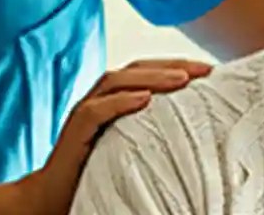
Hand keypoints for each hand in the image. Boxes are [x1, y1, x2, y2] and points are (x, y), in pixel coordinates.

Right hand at [17, 58, 212, 214]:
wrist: (52, 198)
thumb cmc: (95, 174)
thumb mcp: (133, 147)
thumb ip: (153, 132)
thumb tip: (198, 130)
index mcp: (114, 100)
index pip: (147, 72)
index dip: (178, 66)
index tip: (211, 71)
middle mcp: (98, 99)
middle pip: (135, 68)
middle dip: (172, 65)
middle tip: (206, 70)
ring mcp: (84, 112)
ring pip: (116, 81)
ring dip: (151, 77)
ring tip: (182, 79)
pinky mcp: (73, 132)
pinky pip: (95, 111)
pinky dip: (119, 102)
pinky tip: (144, 99)